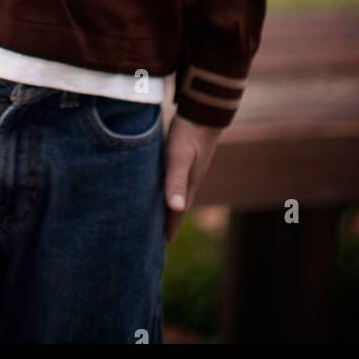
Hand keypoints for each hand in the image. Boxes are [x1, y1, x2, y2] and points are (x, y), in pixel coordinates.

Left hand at [164, 113, 222, 241]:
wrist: (205, 110)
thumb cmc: (190, 133)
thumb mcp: (179, 155)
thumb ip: (176, 180)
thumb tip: (176, 208)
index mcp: (189, 185)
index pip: (176, 214)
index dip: (168, 230)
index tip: (158, 248)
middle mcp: (190, 181)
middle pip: (177, 209)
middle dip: (166, 223)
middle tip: (153, 240)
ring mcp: (190, 171)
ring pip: (176, 196)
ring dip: (167, 208)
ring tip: (154, 218)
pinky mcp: (186, 160)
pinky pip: (175, 183)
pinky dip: (167, 191)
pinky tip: (160, 188)